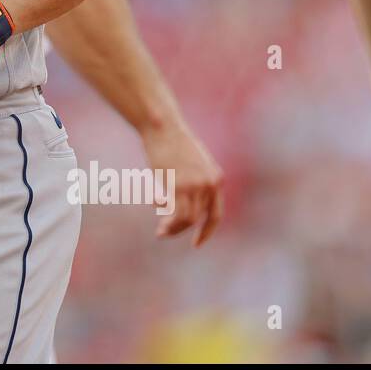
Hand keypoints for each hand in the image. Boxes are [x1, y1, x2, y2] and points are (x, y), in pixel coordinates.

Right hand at [138, 122, 223, 246]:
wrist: (162, 125)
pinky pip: (173, 212)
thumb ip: (195, 183)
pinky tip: (153, 205)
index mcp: (216, 179)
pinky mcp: (177, 184)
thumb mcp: (192, 163)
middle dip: (179, 230)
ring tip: (159, 230)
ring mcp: (194, 184)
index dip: (206, 232)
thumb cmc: (172, 142)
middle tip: (162, 232)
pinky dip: (164, 217)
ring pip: (186, 220)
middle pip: (197, 219)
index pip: (215, 215)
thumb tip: (184, 207)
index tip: (196, 244)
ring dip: (171, 228)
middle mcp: (209, 184)